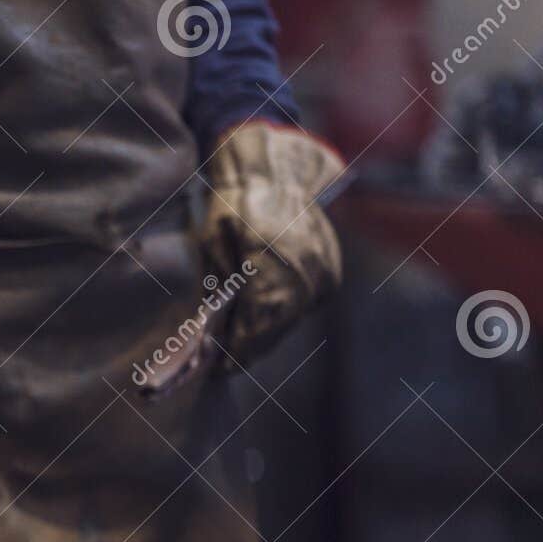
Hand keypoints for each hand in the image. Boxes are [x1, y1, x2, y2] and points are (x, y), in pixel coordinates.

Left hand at [200, 121, 344, 367]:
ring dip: (267, 335)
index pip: (257, 324)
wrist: (275, 173)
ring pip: (292, 319)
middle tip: (226, 364)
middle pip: (277, 328)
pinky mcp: (331, 272)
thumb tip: (211, 333)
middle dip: (250, 348)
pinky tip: (263, 322)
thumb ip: (216, 291)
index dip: (238, 351)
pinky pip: (305, 306)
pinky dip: (284, 317)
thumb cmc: (235, 204)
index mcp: (273, 263)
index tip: (220, 368)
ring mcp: (323, 272)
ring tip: (241, 346)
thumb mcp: (212, 245)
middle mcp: (305, 271)